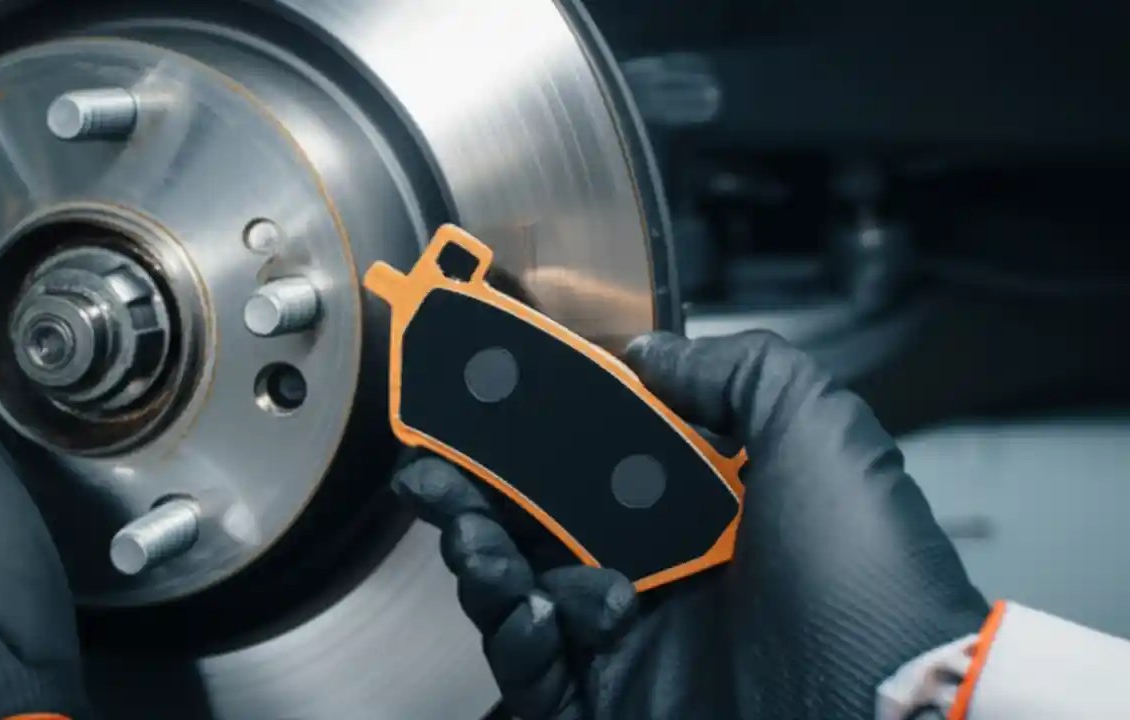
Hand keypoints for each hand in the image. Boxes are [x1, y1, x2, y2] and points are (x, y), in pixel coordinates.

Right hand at [392, 330, 989, 719]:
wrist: (890, 713)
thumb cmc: (869, 582)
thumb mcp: (819, 436)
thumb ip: (737, 370)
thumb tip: (651, 349)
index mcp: (696, 509)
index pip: (588, 459)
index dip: (528, 432)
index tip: (478, 405)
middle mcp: (658, 573)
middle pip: (534, 526)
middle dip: (474, 496)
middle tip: (433, 475)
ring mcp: (630, 645)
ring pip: (518, 594)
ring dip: (483, 560)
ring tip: (479, 543)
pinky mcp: (610, 706)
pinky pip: (533, 670)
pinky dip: (516, 636)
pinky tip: (531, 610)